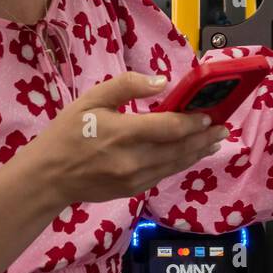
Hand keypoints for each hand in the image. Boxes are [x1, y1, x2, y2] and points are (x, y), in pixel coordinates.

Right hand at [33, 71, 228, 203]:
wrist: (48, 176)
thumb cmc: (68, 132)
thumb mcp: (92, 99)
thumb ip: (127, 86)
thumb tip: (162, 82)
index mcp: (124, 133)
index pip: (170, 127)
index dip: (193, 121)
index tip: (209, 114)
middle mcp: (134, 159)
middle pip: (180, 148)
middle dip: (204, 138)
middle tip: (224, 128)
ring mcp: (135, 178)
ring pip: (176, 164)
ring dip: (197, 152)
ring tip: (215, 142)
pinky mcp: (133, 190)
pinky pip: (164, 175)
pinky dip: (180, 164)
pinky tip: (189, 155)